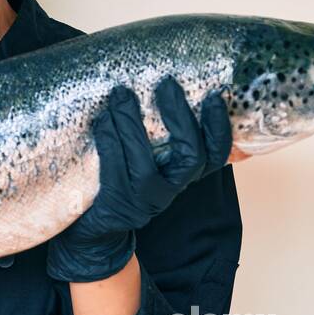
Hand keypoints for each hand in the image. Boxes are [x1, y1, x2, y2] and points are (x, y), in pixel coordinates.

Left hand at [46, 77, 231, 282]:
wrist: (95, 229)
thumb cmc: (122, 179)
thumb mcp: (147, 157)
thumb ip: (159, 132)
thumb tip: (163, 85)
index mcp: (183, 174)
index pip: (216, 154)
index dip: (219, 128)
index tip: (214, 97)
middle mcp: (172, 189)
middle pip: (191, 155)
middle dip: (180, 118)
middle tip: (166, 85)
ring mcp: (145, 200)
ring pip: (145, 162)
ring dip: (132, 124)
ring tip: (122, 95)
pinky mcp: (118, 206)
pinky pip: (114, 169)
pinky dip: (108, 141)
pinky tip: (102, 120)